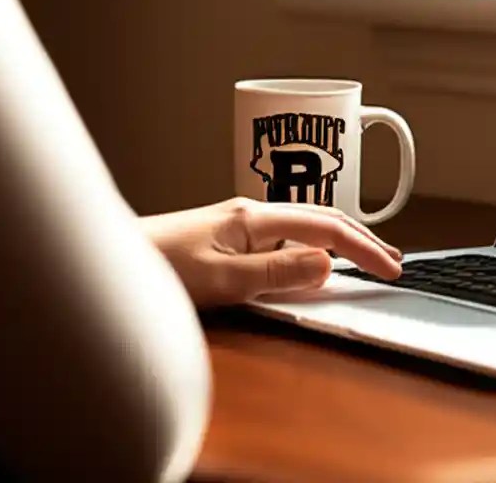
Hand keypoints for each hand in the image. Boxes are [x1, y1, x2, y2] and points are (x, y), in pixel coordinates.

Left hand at [142, 197, 402, 306]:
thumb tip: (327, 264)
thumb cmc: (155, 270)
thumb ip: (276, 273)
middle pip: (319, 219)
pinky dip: (310, 246)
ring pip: (302, 226)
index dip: (364, 249)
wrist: (104, 265)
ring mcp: (235, 225)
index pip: (325, 229)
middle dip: (360, 238)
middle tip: (391, 260)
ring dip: (337, 240)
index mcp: (253, 218)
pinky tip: (311, 260)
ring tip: (363, 256)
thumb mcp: (223, 280)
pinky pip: (281, 238)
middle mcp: (248, 215)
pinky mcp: (223, 239)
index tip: (390, 269)